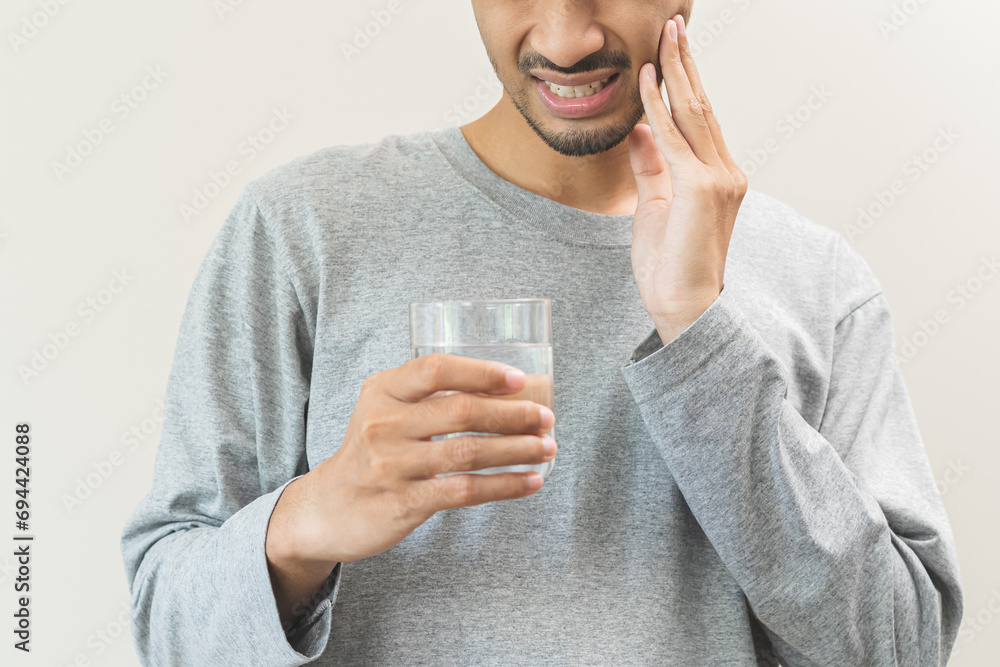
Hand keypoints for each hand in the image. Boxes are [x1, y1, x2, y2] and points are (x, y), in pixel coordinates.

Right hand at [266, 353, 555, 567]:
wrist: (326, 510)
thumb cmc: (370, 453)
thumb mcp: (385, 412)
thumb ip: (429, 398)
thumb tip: (505, 391)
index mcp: (382, 391)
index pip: (436, 369)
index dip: (482, 372)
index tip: (519, 380)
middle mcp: (383, 424)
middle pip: (461, 411)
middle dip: (513, 414)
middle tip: (546, 418)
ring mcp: (391, 465)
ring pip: (469, 452)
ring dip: (517, 450)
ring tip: (546, 448)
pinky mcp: (403, 502)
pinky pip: (465, 490)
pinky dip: (504, 485)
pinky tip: (530, 481)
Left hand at [627, 13, 747, 344]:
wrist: (682, 305)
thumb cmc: (669, 266)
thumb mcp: (654, 206)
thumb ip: (650, 167)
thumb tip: (639, 131)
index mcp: (717, 176)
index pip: (699, 119)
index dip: (683, 81)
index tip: (669, 51)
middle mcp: (725, 172)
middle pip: (701, 106)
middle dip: (684, 63)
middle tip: (672, 25)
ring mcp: (718, 179)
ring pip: (693, 113)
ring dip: (675, 71)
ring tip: (664, 37)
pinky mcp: (702, 189)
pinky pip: (674, 139)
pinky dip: (658, 107)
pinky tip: (646, 81)